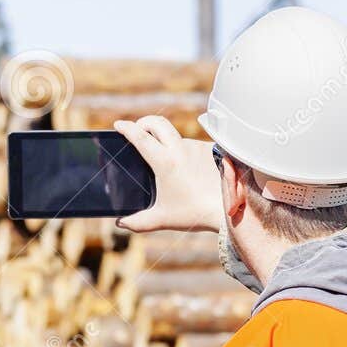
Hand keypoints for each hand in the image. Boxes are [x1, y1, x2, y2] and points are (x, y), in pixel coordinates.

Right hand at [114, 116, 222, 233]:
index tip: (118, 125)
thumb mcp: (162, 219)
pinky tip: (188, 167)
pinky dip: (185, 152)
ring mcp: (197, 146)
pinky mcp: (211, 149)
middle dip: (144, 122)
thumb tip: (121, 224)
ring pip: (176, 136)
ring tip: (166, 160)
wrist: (227, 210)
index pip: (140, 136)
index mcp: (164, 161)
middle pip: (157, 123)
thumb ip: (138, 222)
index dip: (126, 128)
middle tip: (138, 130)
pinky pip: (193, 145)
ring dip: (166, 142)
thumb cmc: (194, 214)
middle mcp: (180, 148)